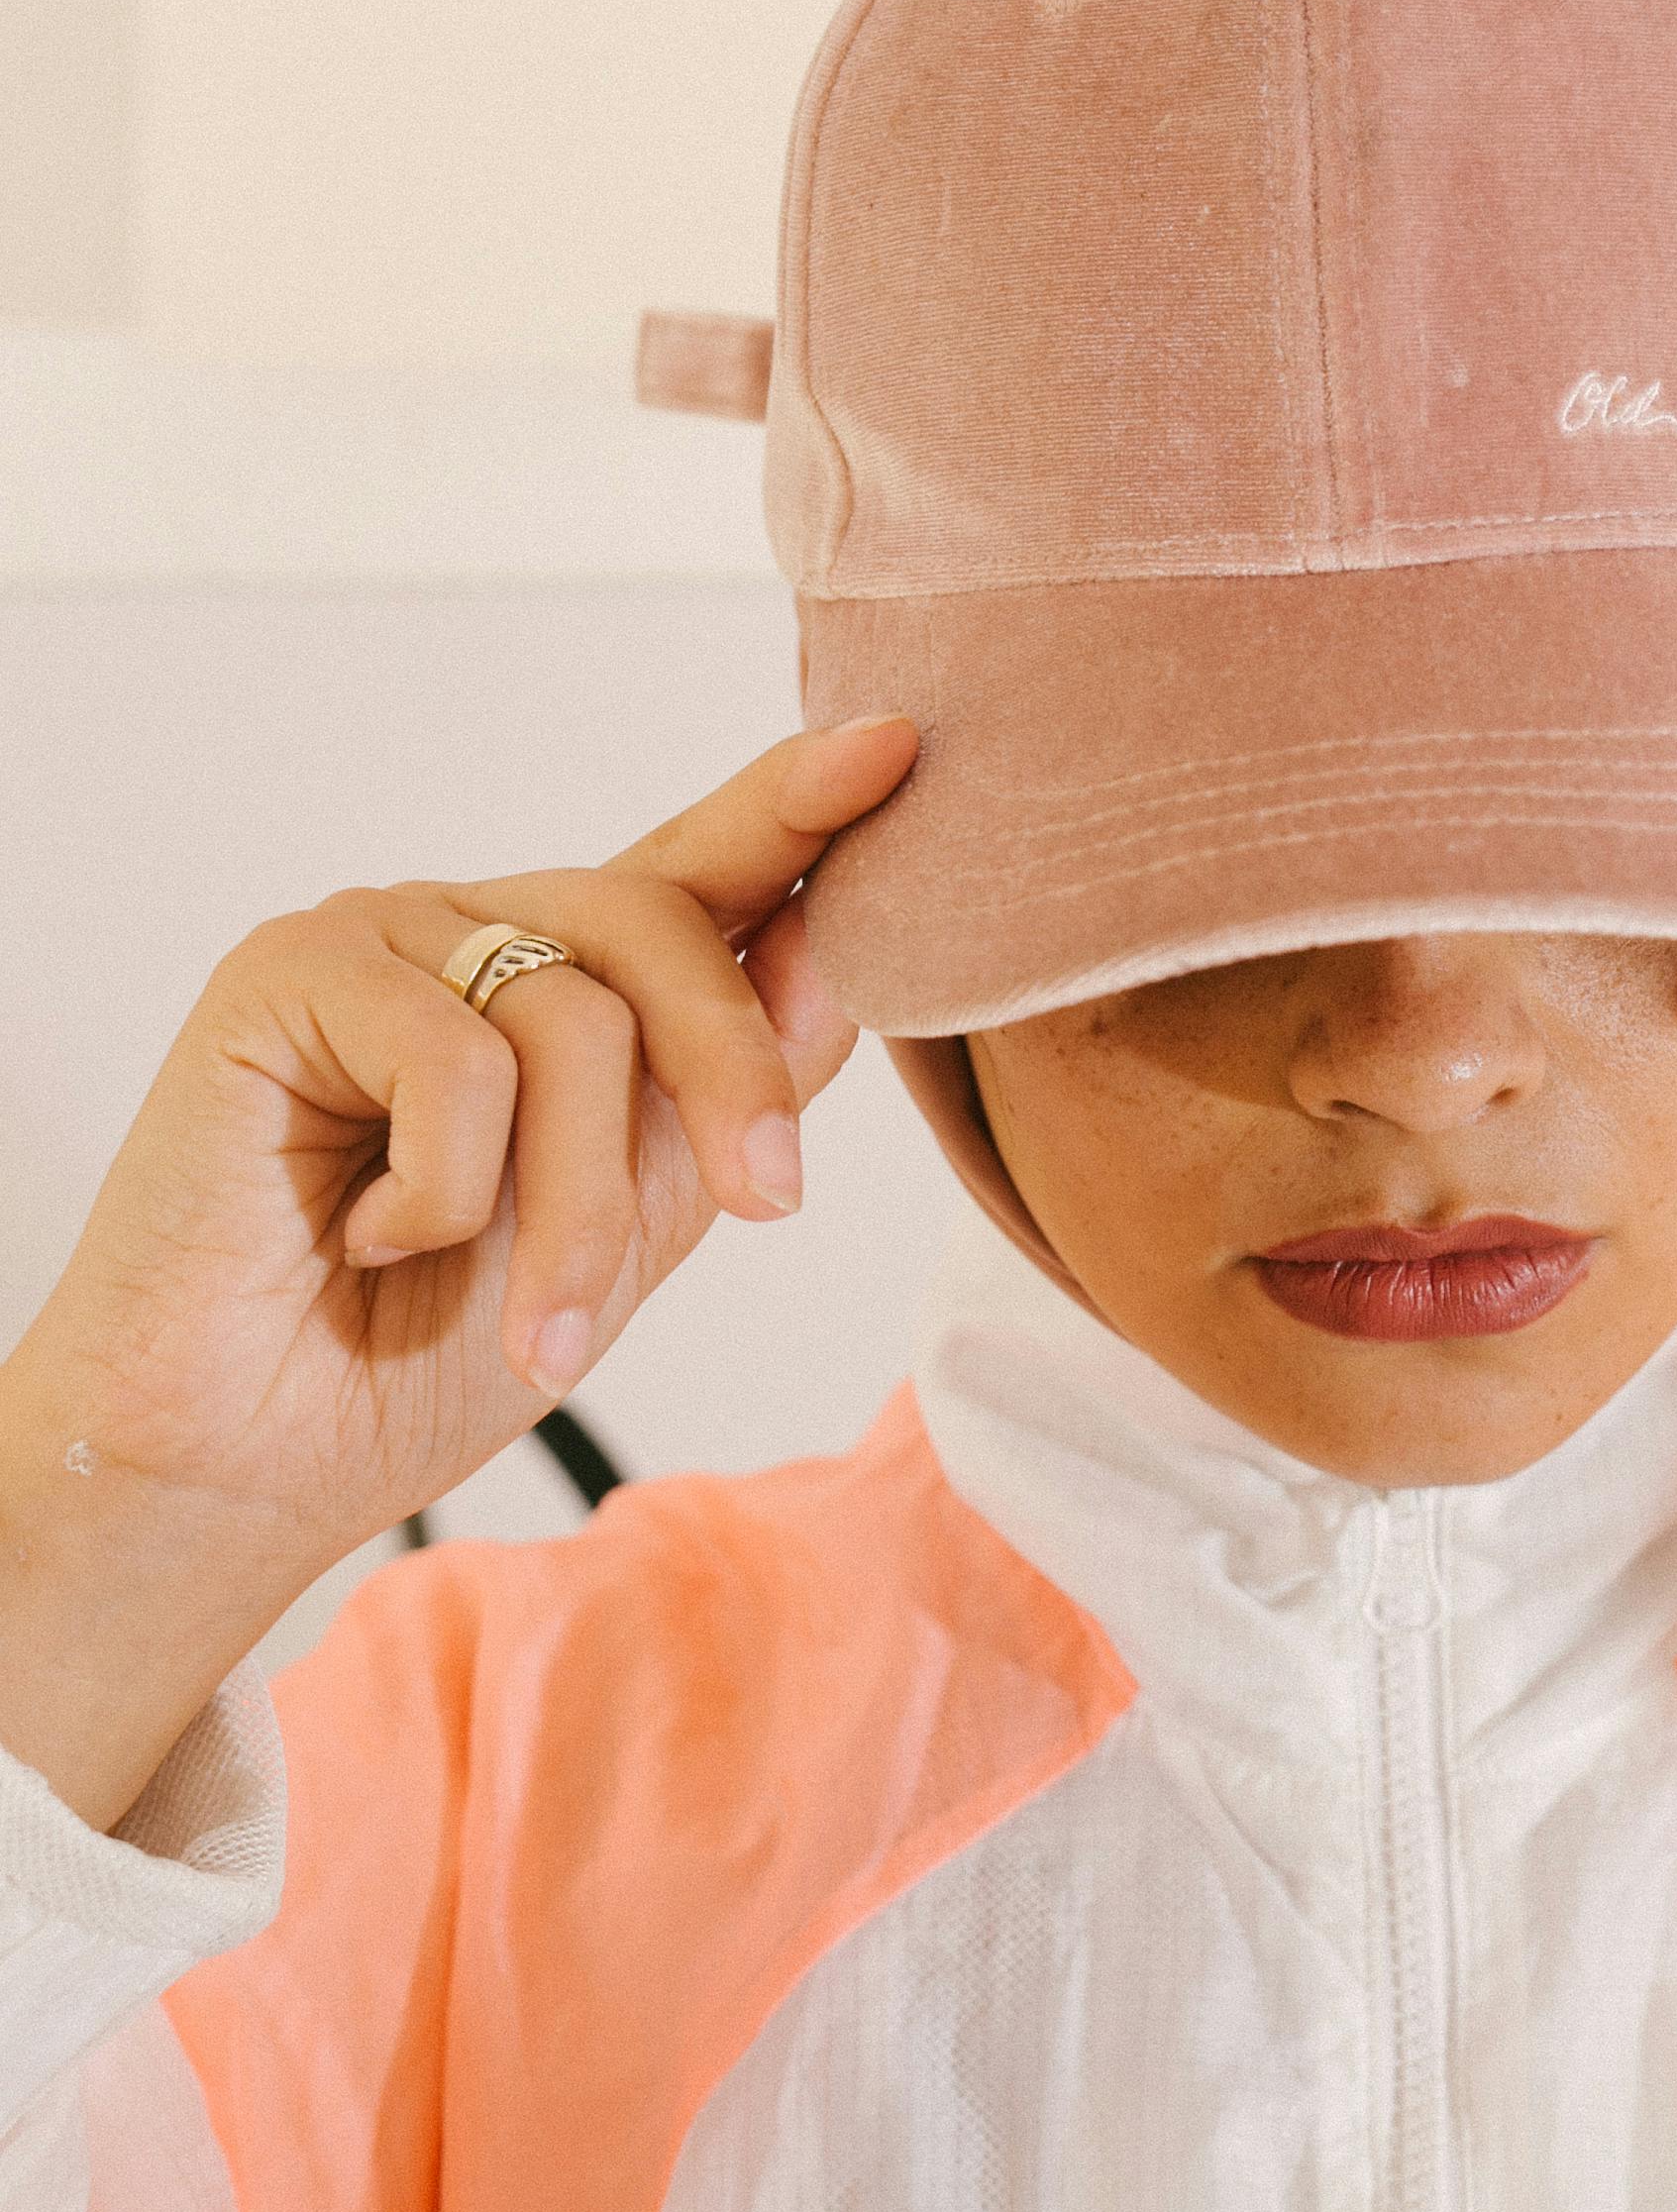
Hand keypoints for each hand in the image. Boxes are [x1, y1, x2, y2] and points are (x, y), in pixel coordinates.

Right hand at [0, 714, 919, 1822]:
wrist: (243, 1467)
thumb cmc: (419, 1351)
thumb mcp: (631, 1227)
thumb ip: (723, 1096)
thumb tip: (835, 960)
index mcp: (568, 977)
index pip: (703, 868)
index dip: (799, 805)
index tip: (897, 744)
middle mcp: (479, 930)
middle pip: (666, 931)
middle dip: (733, 1082)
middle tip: (769, 1205)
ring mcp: (382, 938)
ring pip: (574, 1017)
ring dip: (578, 1209)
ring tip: (534, 1323)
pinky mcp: (286, 971)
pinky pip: (454, 1056)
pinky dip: (445, 1192)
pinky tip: (366, 1235)